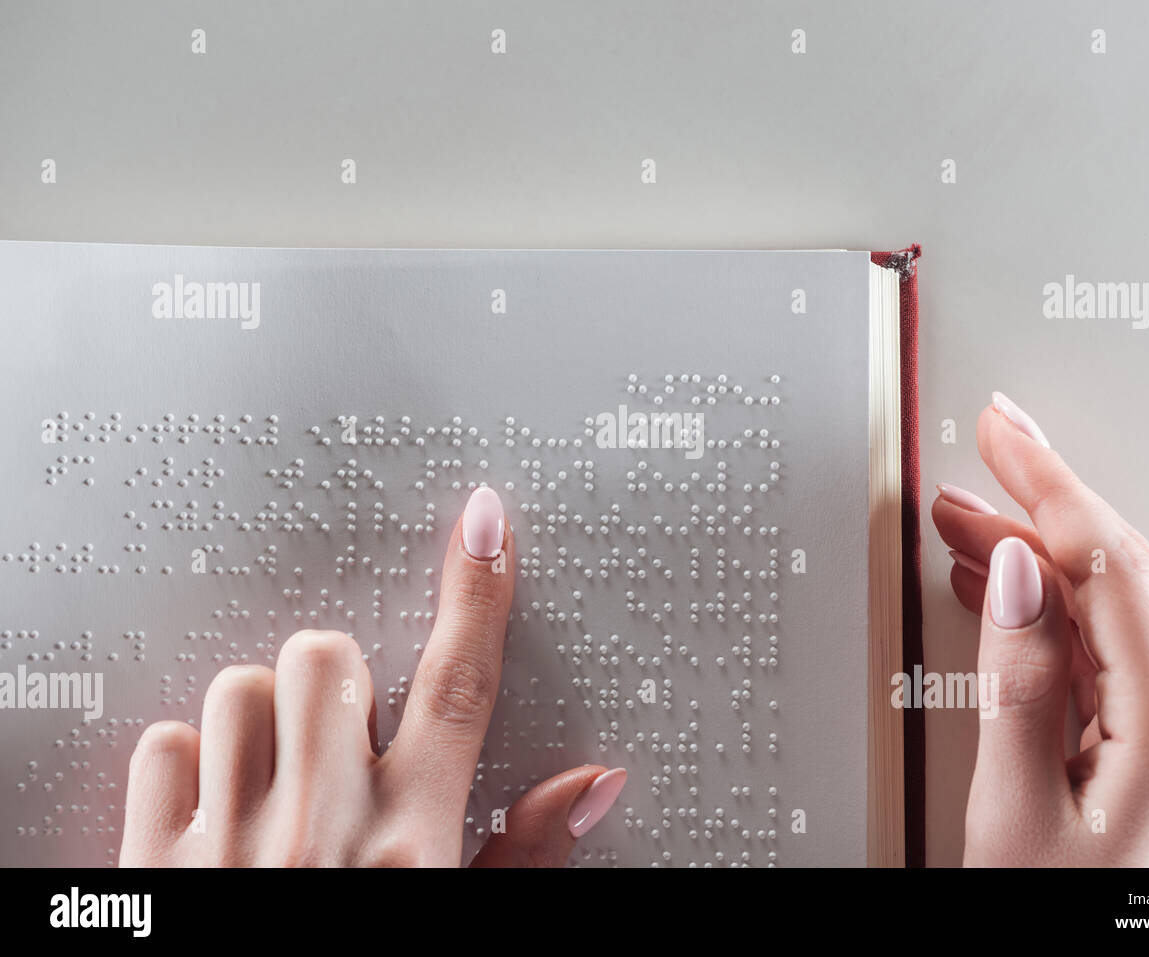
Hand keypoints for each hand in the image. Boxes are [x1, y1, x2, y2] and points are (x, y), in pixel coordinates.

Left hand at [120, 487, 625, 866]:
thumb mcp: (464, 921)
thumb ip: (526, 852)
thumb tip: (591, 783)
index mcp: (412, 841)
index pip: (461, 683)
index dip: (480, 590)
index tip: (486, 523)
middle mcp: (321, 828)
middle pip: (327, 656)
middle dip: (338, 676)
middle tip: (345, 733)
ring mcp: (229, 842)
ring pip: (238, 687)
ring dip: (262, 715)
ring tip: (280, 774)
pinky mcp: (148, 863)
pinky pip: (162, 743)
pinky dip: (186, 760)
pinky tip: (216, 805)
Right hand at [933, 392, 1148, 865]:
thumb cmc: (1060, 926)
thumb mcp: (1014, 815)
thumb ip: (1019, 683)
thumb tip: (1014, 574)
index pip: (1115, 569)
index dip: (1053, 487)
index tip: (1006, 434)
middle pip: (1120, 583)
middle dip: (1039, 514)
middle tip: (972, 466)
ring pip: (1110, 618)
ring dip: (1038, 565)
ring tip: (964, 524)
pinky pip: (1104, 663)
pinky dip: (1048, 620)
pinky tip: (1003, 598)